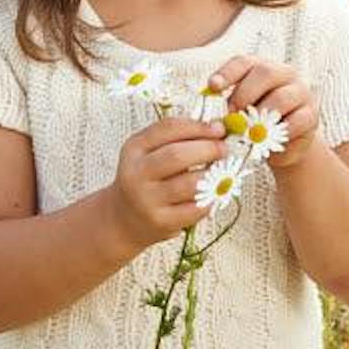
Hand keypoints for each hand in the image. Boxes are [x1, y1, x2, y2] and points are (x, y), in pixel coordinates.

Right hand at [108, 116, 227, 248]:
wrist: (125, 220)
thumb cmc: (146, 180)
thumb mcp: (149, 152)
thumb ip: (178, 137)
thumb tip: (218, 128)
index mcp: (135, 149)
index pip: (168, 129)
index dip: (199, 127)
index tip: (219, 129)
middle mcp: (137, 173)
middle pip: (177, 155)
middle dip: (208, 149)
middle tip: (224, 150)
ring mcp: (148, 199)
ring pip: (189, 184)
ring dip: (213, 175)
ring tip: (220, 171)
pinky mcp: (161, 221)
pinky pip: (195, 208)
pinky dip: (210, 198)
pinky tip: (212, 193)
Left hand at [207, 55, 320, 170]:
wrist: (282, 145)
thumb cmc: (255, 124)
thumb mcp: (239, 113)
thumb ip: (228, 110)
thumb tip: (212, 119)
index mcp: (261, 68)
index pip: (244, 62)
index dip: (227, 73)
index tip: (212, 87)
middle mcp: (283, 74)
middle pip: (265, 72)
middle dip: (244, 94)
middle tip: (230, 115)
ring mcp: (301, 92)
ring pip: (281, 97)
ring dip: (261, 116)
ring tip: (247, 132)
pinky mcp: (311, 114)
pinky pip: (296, 120)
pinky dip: (278, 132)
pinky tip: (267, 140)